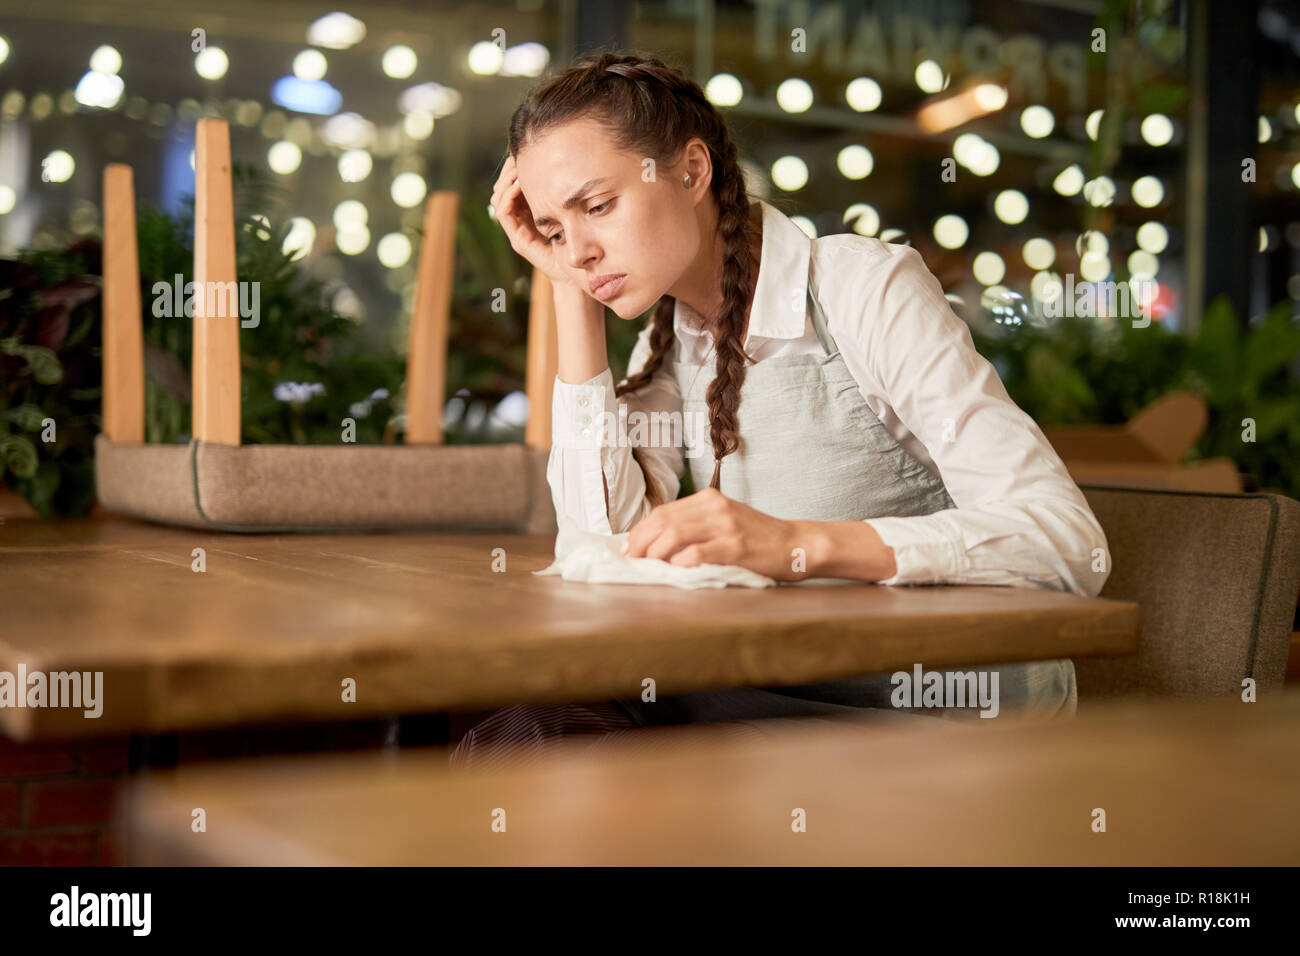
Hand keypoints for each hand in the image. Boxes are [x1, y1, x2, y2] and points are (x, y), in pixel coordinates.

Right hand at [490, 153, 571, 287]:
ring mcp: (516, 229)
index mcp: (530, 210)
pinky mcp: (517, 238)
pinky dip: (508, 195)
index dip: (515, 166)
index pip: (513, 183)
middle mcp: (520, 219)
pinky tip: (520, 183)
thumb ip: (563, 192)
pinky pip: (503, 212)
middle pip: (502, 187)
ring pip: (499, 197)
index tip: (525, 151)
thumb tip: (568, 162)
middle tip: (518, 154)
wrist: (577, 274)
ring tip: (518, 166)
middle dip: (508, 169)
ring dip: (506, 179)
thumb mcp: (571, 209)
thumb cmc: (578, 241)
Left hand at [622, 487, 818, 582]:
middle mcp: (715, 507)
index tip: (628, 548)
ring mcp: (726, 525)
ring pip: (675, 534)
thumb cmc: (757, 538)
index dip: (640, 530)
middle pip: (663, 520)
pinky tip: (675, 571)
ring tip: (648, 567)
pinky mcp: (736, 546)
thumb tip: (656, 543)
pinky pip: (698, 553)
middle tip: (631, 560)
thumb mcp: (724, 521)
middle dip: (640, 542)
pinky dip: (680, 563)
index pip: (663, 511)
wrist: (796, 544)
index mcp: (708, 499)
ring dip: (655, 553)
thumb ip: (696, 526)